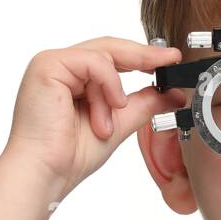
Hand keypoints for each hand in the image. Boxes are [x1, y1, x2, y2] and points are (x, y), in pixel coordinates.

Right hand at [3, 36, 184, 192]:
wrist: (47, 172)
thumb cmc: (70, 154)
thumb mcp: (120, 123)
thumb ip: (144, 104)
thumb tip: (173, 94)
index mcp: (74, 78)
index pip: (112, 57)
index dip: (142, 56)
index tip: (170, 58)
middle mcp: (62, 66)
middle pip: (109, 48)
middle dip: (143, 56)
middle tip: (170, 59)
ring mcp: (52, 63)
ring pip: (104, 57)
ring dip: (114, 94)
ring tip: (105, 126)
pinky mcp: (48, 65)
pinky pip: (94, 62)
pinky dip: (108, 85)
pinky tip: (109, 107)